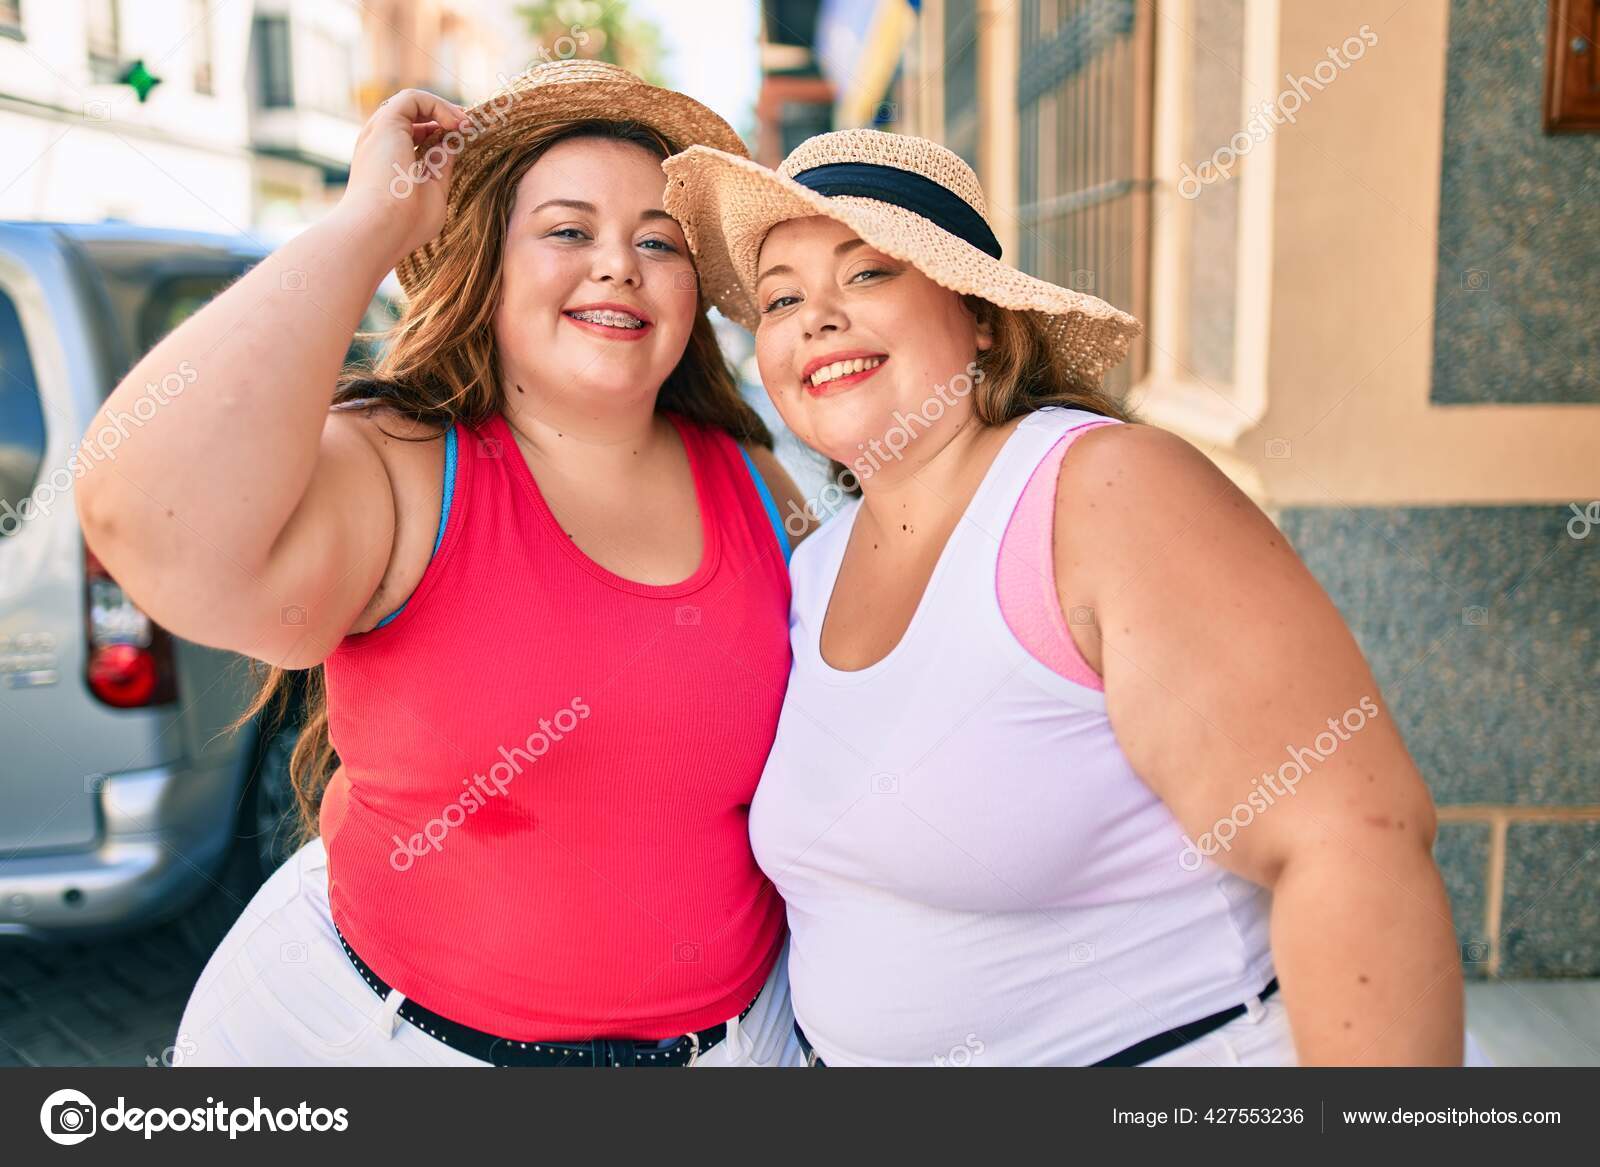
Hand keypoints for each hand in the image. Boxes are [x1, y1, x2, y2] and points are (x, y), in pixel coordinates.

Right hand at [338, 89, 469, 268]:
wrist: (382, 227)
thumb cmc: (406, 222)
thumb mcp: (433, 190)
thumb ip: (441, 166)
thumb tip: (453, 144)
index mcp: (387, 163)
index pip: (414, 136)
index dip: (440, 133)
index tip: (464, 138)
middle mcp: (380, 145)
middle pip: (412, 117)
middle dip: (443, 117)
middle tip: (468, 127)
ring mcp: (380, 132)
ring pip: (411, 103)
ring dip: (443, 108)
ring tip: (464, 124)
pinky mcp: (385, 123)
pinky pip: (412, 98)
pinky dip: (437, 104)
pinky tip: (454, 123)